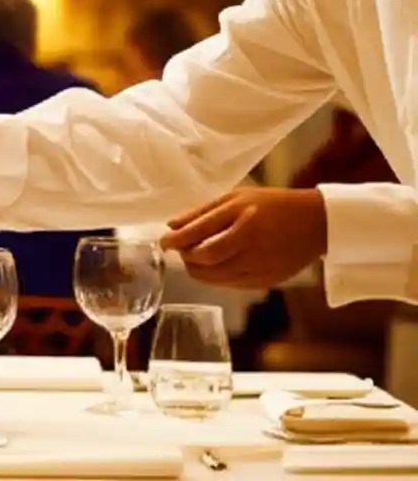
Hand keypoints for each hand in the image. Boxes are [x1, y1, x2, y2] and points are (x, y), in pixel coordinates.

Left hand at [161, 187, 327, 288]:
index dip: (175, 240)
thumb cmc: (273, 205)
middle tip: (180, 250)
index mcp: (242, 217)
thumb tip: (171, 225)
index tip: (164, 242)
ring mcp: (260, 265)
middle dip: (186, 256)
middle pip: (203, 259)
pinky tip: (214, 266)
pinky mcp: (266, 280)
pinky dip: (215, 277)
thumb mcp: (237, 197)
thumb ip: (203, 212)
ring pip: (214, 276)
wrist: (317, 223)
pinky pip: (230, 284)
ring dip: (197, 269)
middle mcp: (251, 243)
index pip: (197, 234)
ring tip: (195, 257)